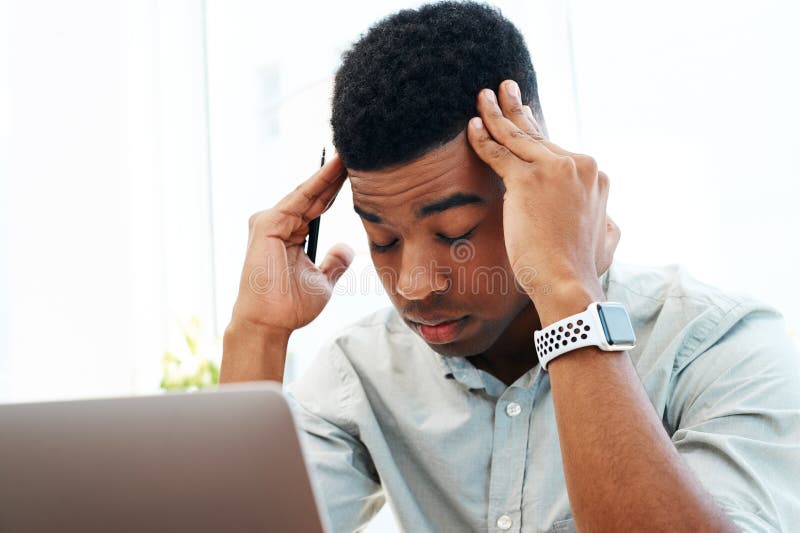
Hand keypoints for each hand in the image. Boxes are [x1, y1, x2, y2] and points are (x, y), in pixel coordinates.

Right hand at [231, 153, 353, 333]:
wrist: (270, 323)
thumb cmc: (290, 306)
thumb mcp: (323, 281)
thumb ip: (334, 262)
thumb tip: (346, 247)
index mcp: (291, 233)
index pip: (320, 204)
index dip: (339, 187)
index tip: (361, 171)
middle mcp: (279, 223)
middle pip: (315, 194)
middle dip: (337, 174)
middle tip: (359, 151)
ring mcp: (271, 221)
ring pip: (309, 192)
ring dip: (331, 172)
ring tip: (352, 152)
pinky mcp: (268, 223)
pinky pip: (300, 198)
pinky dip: (318, 182)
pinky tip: (336, 166)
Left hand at [466, 79, 619, 301]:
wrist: (567, 282)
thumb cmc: (582, 269)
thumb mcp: (607, 239)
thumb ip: (606, 223)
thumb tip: (608, 221)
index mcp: (596, 177)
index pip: (557, 151)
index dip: (536, 135)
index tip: (524, 118)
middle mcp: (579, 165)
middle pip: (538, 136)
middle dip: (517, 113)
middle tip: (504, 90)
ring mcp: (554, 169)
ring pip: (518, 137)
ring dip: (496, 113)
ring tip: (484, 95)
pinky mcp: (527, 179)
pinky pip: (498, 152)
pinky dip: (483, 138)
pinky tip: (472, 125)